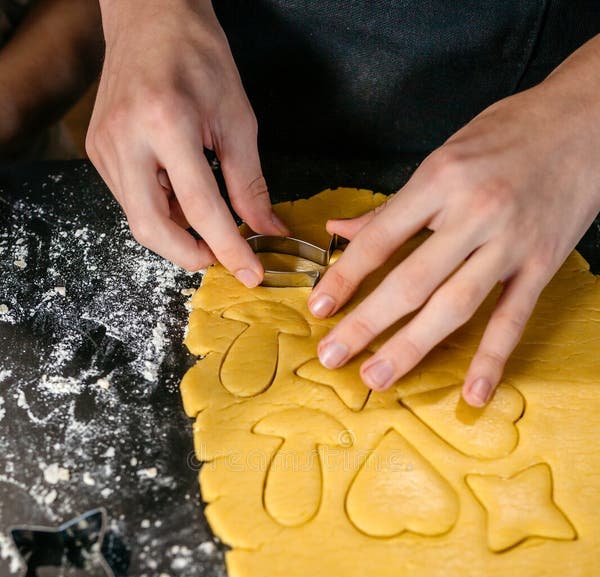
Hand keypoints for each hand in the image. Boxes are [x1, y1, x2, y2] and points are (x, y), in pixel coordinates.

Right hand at [87, 0, 286, 281]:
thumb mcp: (237, 118)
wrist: (149, 17)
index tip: (250, 273)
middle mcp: (126, 139)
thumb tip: (267, 230)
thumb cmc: (197, 56)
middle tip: (222, 256)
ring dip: (177, 232)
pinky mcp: (97, 151)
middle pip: (154, 229)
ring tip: (205, 214)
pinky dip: (161, 211)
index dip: (228, 248)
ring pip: (140, 220)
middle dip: (191, 255)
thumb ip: (250, 183)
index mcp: (166, 124)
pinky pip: (130, 201)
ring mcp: (105, 147)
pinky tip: (180, 193)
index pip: (201, 208)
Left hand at [310, 44, 599, 405]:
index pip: (381, 238)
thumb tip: (340, 232)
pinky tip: (472, 394)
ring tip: (377, 377)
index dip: (345, 276)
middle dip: (366, 323)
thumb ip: (394, 206)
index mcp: (440, 179)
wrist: (586, 119)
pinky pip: (512, 318)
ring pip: (454, 305)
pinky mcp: (542, 264)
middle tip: (332, 356)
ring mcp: (510, 242)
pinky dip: (491, 359)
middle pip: (411, 280)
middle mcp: (473, 212)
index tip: (318, 307)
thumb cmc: (510, 134)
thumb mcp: (445, 155)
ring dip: (411, 347)